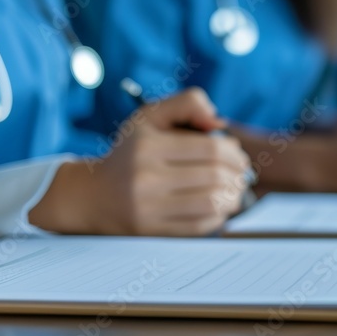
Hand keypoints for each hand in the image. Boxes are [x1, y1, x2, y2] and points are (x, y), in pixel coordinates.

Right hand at [30, 89, 250, 235]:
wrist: (95, 195)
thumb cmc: (131, 151)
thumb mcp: (151, 117)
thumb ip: (187, 104)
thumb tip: (219, 122)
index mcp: (148, 146)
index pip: (211, 148)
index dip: (234, 153)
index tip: (239, 156)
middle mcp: (145, 179)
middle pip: (215, 177)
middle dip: (237, 175)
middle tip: (241, 174)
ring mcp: (148, 209)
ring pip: (212, 204)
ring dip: (233, 197)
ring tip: (234, 191)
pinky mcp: (152, 232)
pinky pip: (200, 226)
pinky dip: (218, 216)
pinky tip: (218, 207)